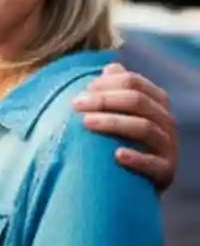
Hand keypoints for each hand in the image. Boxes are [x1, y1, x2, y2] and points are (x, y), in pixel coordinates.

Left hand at [72, 62, 177, 190]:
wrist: (135, 177)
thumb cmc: (121, 136)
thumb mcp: (119, 111)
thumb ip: (115, 89)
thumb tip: (109, 67)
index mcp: (156, 101)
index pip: (133, 82)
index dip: (107, 82)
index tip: (83, 88)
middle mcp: (166, 121)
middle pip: (137, 101)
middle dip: (104, 100)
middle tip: (76, 104)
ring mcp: (168, 146)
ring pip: (145, 127)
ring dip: (113, 123)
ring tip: (86, 123)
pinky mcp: (166, 170)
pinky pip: (154, 163)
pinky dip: (136, 158)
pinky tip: (117, 155)